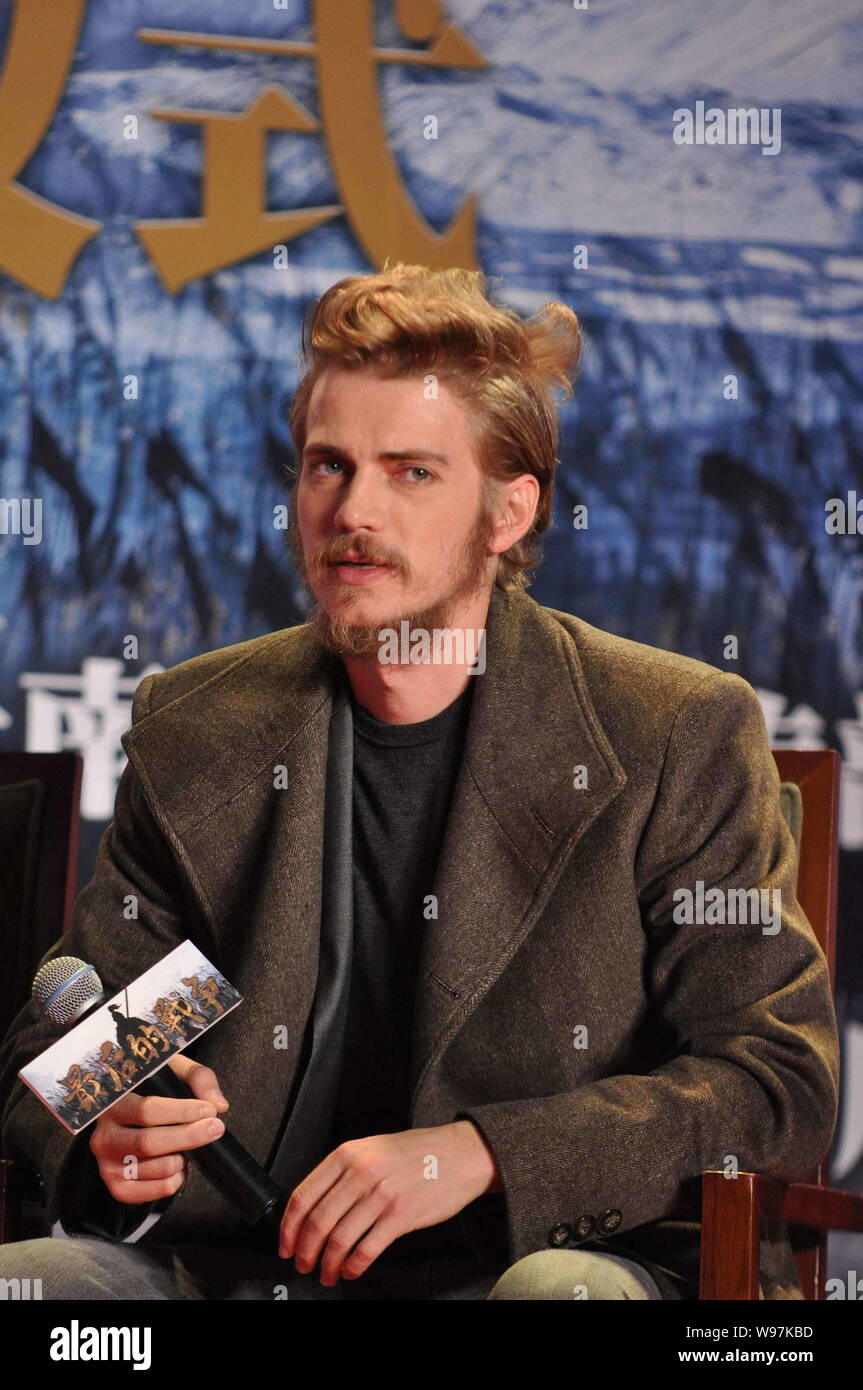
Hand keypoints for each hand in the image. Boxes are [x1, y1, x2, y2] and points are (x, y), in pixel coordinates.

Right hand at [88, 1054, 229, 1204]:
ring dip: (182, 1159)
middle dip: (189, 1137)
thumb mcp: (174, 1071)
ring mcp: (106, 1164)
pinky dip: (172, 1182)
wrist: (131, 1109)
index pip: (147, 1111)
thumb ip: (198, 1079)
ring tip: (189, 1147)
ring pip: (154, 1168)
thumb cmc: (154, 1087)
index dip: (182, 1113)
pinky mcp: (116, 1186)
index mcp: (113, 1103)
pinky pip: (149, 1193)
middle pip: (149, 1143)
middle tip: (215, 1128)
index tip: (208, 1111)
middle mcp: (103, 1135)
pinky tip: (179, 1166)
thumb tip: (218, 1105)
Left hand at [279, 1120, 501, 1285]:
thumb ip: (344, 1172)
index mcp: (348, 1154)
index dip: (288, 1227)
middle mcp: (361, 1172)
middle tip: (303, 1264)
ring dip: (327, 1264)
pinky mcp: (401, 1215)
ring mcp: (381, 1194)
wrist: (461, 1153)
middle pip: (317, 1222)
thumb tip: (315, 1207)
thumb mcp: (373, 1149)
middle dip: (305, 1251)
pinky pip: (367, 1249)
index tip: (286, 1244)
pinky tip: (351, 1270)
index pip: (303, 1195)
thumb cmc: (418, 1152)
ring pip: (339, 1239)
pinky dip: (353, 1266)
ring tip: (326, 1273)